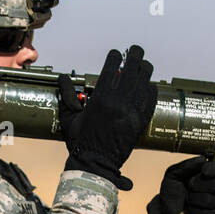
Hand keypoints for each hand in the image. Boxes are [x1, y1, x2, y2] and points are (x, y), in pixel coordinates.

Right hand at [58, 45, 156, 190]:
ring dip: (144, 69)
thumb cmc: (80, 142)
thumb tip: (63, 79)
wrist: (96, 163)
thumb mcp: (70, 118)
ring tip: (143, 64)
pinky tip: (148, 84)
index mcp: (100, 98)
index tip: (115, 53)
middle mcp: (118, 102)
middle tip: (134, 50)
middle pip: (132, 68)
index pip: (111, 67)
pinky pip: (151, 98)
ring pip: (145, 80)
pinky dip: (151, 88)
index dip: (114, 56)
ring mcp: (132, 111)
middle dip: (134, 55)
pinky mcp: (140, 121)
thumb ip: (67, 96)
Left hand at [146, 155, 214, 213]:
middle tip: (189, 187)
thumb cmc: (173, 194)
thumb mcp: (173, 175)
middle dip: (197, 186)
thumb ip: (186, 165)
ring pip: (210, 200)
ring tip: (188, 200)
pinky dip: (193, 211)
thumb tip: (203, 159)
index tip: (204, 171)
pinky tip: (191, 211)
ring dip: (192, 199)